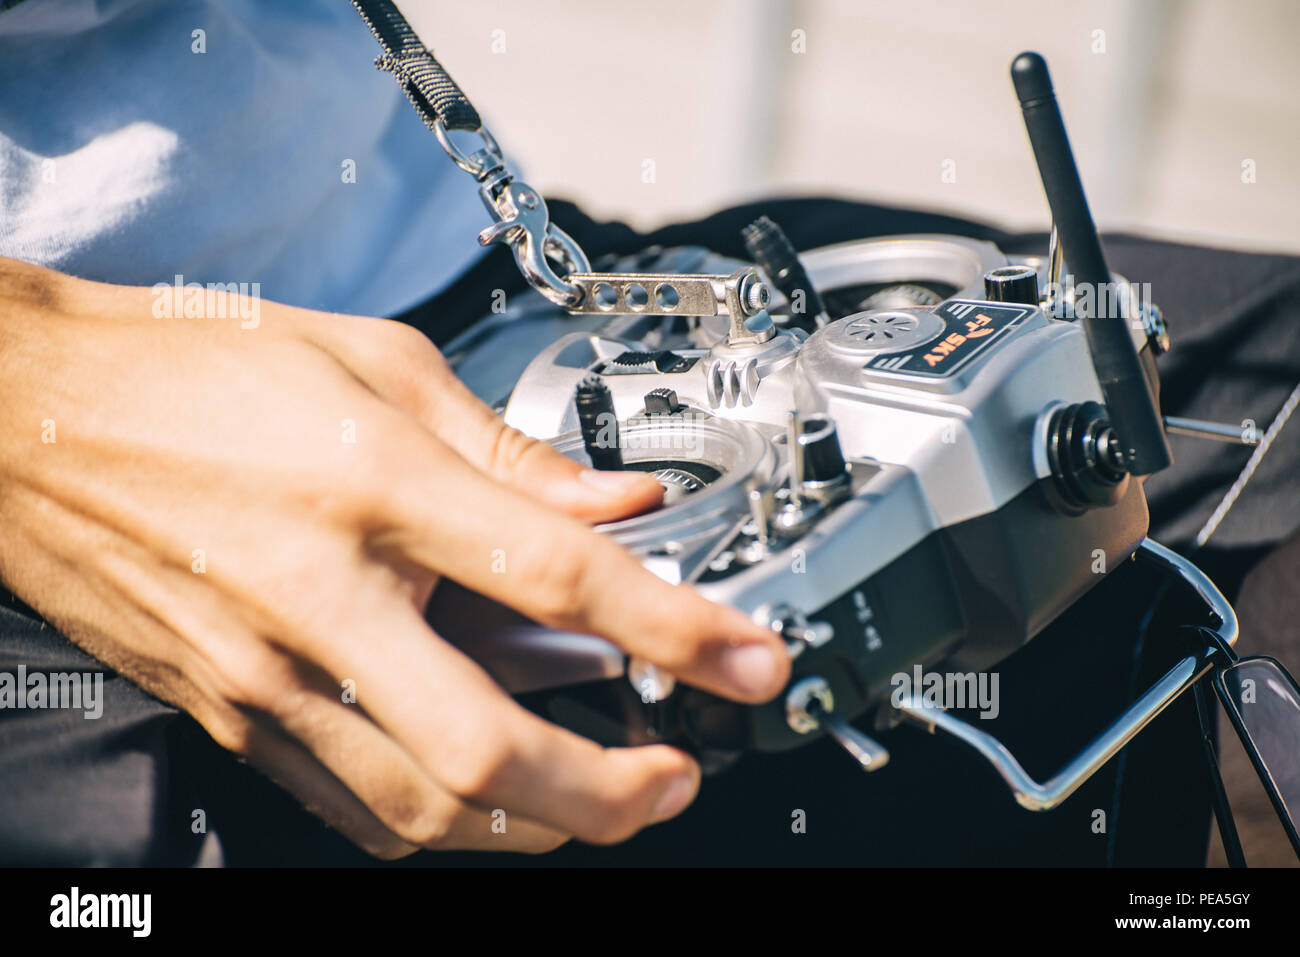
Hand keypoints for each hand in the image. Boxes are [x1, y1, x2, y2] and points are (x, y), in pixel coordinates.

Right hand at [0, 258, 790, 856]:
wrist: (29, 416)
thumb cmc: (196, 370)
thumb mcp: (375, 364)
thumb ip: (509, 450)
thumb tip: (615, 503)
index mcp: (373, 479)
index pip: (560, 572)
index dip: (677, 630)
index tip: (748, 664)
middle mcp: (319, 593)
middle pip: (489, 748)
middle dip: (612, 792)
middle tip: (675, 776)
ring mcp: (265, 671)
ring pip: (421, 807)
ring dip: (535, 824)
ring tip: (602, 799)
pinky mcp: (229, 710)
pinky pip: (349, 805)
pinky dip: (440, 820)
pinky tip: (488, 798)